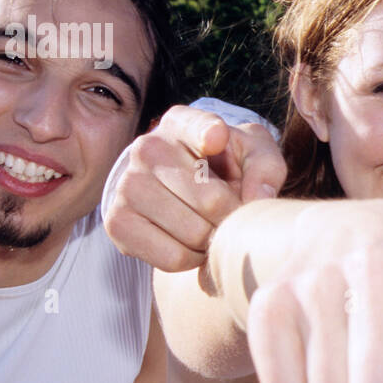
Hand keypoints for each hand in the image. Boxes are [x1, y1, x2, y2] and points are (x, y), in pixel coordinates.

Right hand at [104, 104, 285, 270]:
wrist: (181, 193)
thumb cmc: (224, 169)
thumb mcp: (252, 155)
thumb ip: (266, 167)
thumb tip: (256, 197)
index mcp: (182, 123)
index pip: (198, 126)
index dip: (209, 134)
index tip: (216, 140)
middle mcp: (147, 148)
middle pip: (210, 201)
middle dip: (232, 218)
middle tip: (232, 216)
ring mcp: (127, 185)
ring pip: (191, 234)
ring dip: (213, 241)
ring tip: (213, 227)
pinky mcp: (117, 222)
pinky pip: (171, 257)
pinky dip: (191, 259)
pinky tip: (193, 243)